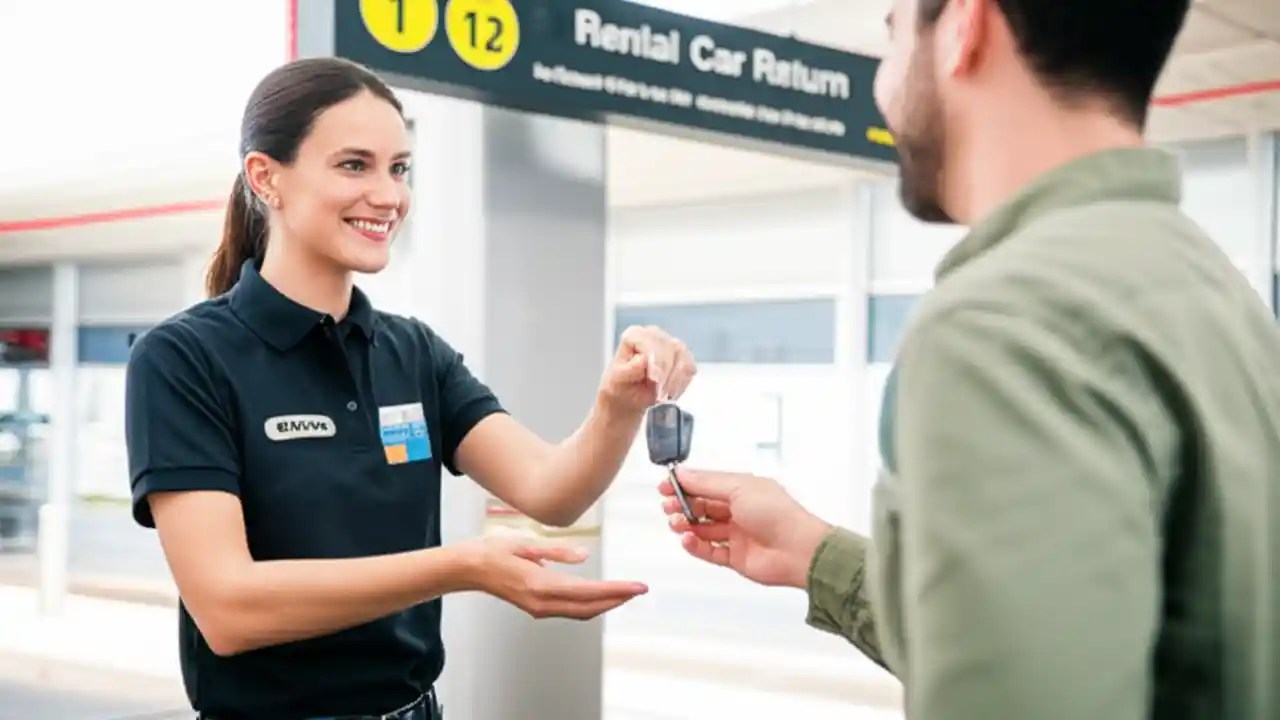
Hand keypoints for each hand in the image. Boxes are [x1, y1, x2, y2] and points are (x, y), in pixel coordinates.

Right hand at [465, 534, 648, 619]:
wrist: (469, 569)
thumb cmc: (493, 552)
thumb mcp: (526, 544)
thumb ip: (557, 551)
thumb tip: (584, 555)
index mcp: (541, 585)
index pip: (588, 592)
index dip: (616, 591)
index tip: (636, 587)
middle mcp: (542, 602)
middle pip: (589, 608)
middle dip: (617, 600)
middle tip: (640, 590)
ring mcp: (539, 608)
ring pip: (581, 612)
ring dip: (606, 604)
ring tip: (626, 593)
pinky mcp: (537, 607)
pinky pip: (571, 611)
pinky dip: (590, 605)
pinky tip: (600, 597)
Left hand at [599, 325, 695, 413]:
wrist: (629, 397)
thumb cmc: (621, 386)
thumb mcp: (618, 380)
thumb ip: (630, 369)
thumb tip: (643, 360)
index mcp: (635, 335)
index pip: (652, 343)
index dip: (656, 361)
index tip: (655, 379)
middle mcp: (654, 335)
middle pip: (671, 348)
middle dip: (667, 374)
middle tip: (660, 395)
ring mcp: (670, 344)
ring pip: (683, 358)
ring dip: (675, 381)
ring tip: (663, 396)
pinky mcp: (683, 357)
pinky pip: (690, 368)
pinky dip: (681, 383)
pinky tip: (670, 393)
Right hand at [658, 469, 831, 588]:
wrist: (798, 550)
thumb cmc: (778, 514)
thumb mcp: (739, 488)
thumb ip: (707, 482)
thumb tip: (684, 473)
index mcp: (743, 490)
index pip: (707, 485)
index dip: (686, 485)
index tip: (666, 486)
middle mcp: (740, 511)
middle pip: (703, 507)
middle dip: (683, 505)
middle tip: (668, 506)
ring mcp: (738, 535)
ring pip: (703, 529)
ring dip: (686, 525)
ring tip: (676, 523)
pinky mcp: (736, 557)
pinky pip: (709, 551)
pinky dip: (695, 546)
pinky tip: (688, 539)